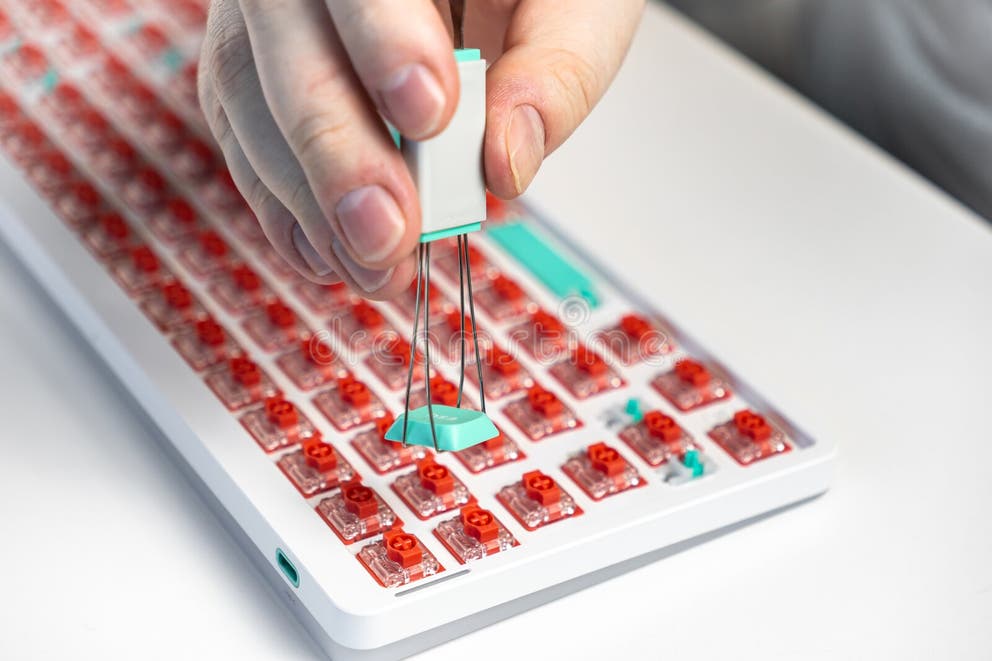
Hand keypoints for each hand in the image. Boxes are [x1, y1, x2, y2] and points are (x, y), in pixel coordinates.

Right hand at [198, 0, 644, 297]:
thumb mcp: (580, 6)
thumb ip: (555, 72)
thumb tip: (507, 160)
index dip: (384, 41)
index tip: (430, 115)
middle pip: (286, 43)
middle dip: (337, 150)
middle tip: (390, 230)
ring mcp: (269, 18)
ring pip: (248, 100)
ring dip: (309, 202)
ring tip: (377, 265)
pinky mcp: (260, 72)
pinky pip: (246, 139)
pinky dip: (287, 208)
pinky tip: (335, 254)